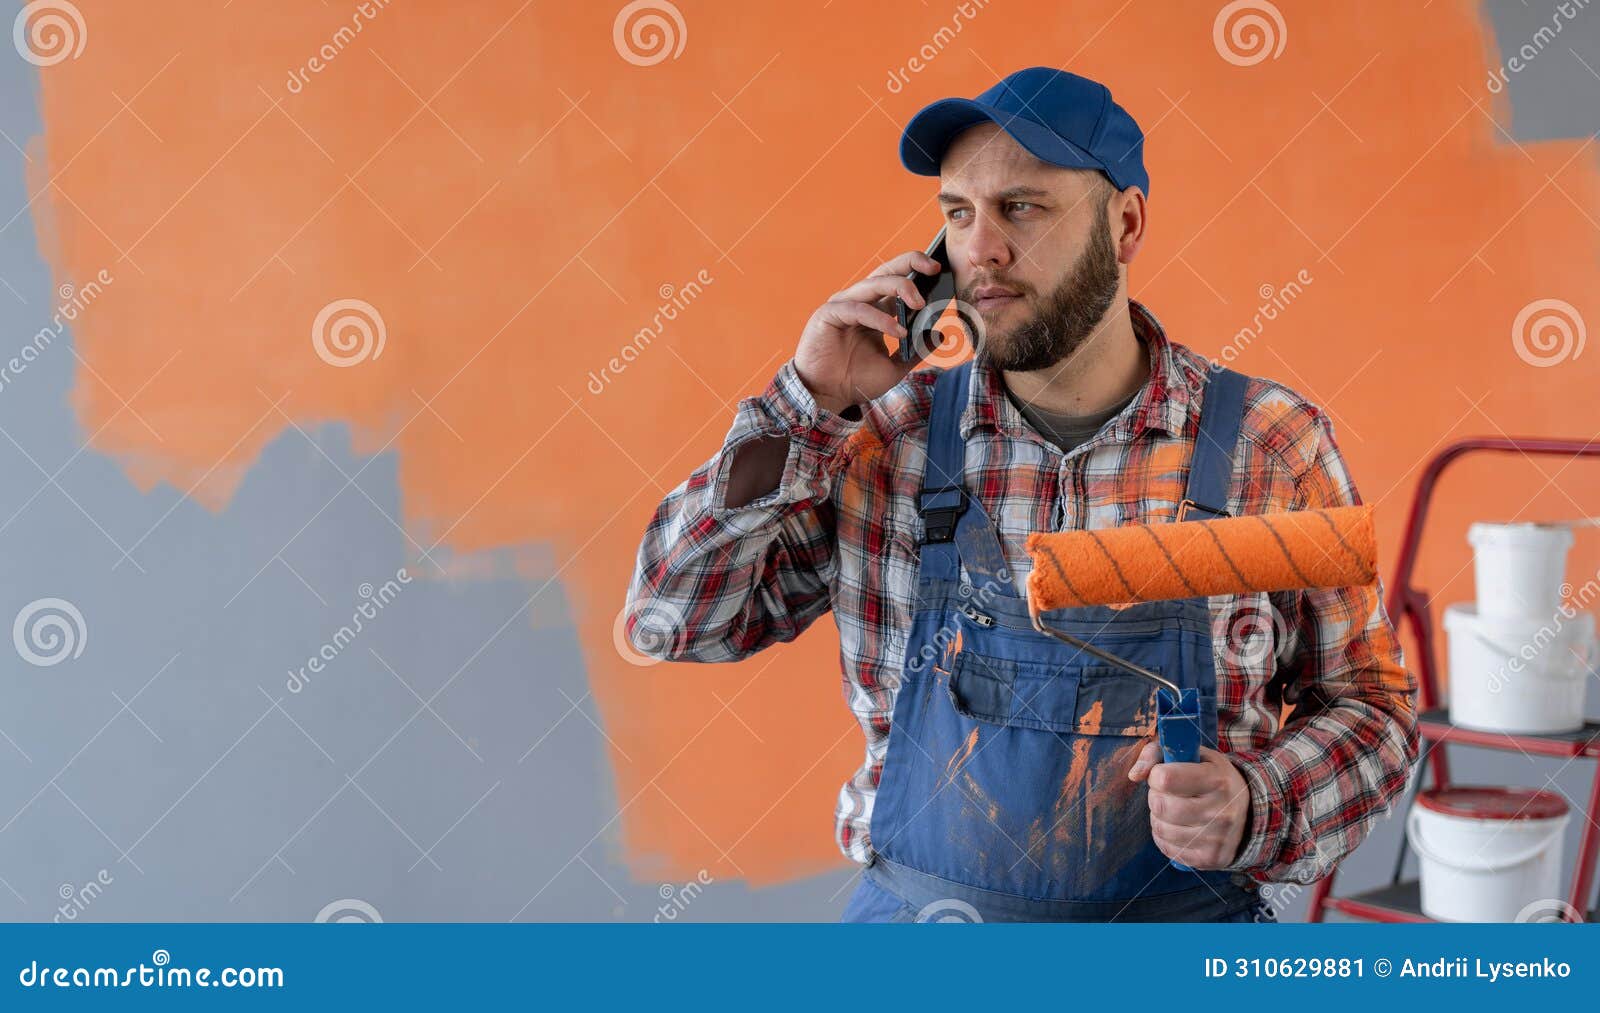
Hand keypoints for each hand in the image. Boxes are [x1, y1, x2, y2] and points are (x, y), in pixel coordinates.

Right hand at [793, 250, 943, 414]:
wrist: (828, 397)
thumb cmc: (856, 381)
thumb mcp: (896, 367)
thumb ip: (917, 350)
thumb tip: (941, 335)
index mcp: (874, 309)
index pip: (896, 279)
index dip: (915, 269)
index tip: (938, 269)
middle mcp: (858, 302)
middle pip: (885, 271)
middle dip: (910, 263)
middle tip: (932, 268)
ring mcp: (842, 306)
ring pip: (872, 284)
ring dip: (899, 288)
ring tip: (919, 304)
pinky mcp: (828, 315)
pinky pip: (858, 310)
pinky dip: (880, 319)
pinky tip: (898, 332)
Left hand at [1127, 741, 1250, 869]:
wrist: (1246, 810)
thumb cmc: (1209, 776)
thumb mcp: (1191, 754)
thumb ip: (1156, 754)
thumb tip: (1134, 775)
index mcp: (1218, 780)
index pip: (1166, 778)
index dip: (1156, 775)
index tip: (1164, 774)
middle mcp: (1222, 811)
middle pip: (1161, 806)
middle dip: (1156, 797)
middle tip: (1168, 794)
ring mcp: (1217, 838)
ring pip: (1161, 829)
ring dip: (1158, 818)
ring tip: (1173, 810)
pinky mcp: (1210, 858)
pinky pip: (1167, 848)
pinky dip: (1164, 837)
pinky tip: (1178, 827)